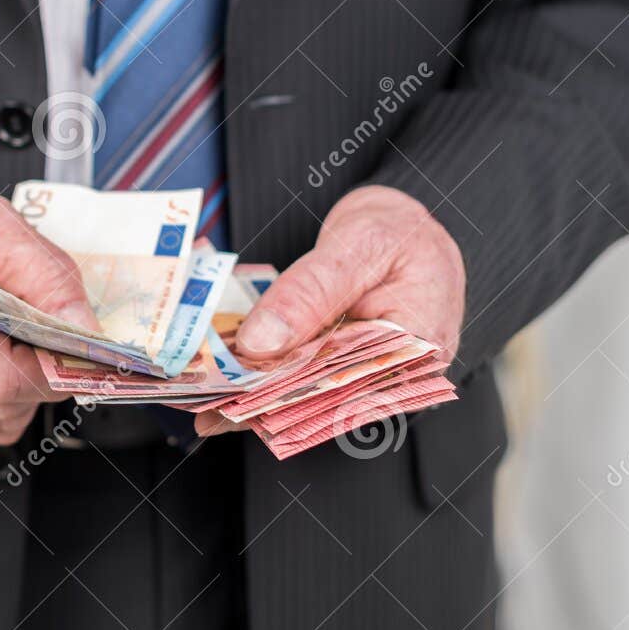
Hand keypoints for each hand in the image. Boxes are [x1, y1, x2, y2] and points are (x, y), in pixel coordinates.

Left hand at [196, 185, 463, 435]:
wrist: (400, 227)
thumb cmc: (396, 231)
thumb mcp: (357, 246)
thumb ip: (311, 292)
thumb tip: (261, 342)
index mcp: (421, 350)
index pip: (351, 386)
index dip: (292, 394)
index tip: (241, 393)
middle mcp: (395, 376)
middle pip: (323, 399)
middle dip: (264, 402)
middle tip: (210, 403)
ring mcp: (364, 378)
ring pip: (306, 397)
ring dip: (257, 399)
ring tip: (207, 402)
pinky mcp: (338, 372)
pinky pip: (300, 382)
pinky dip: (264, 381)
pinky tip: (224, 386)